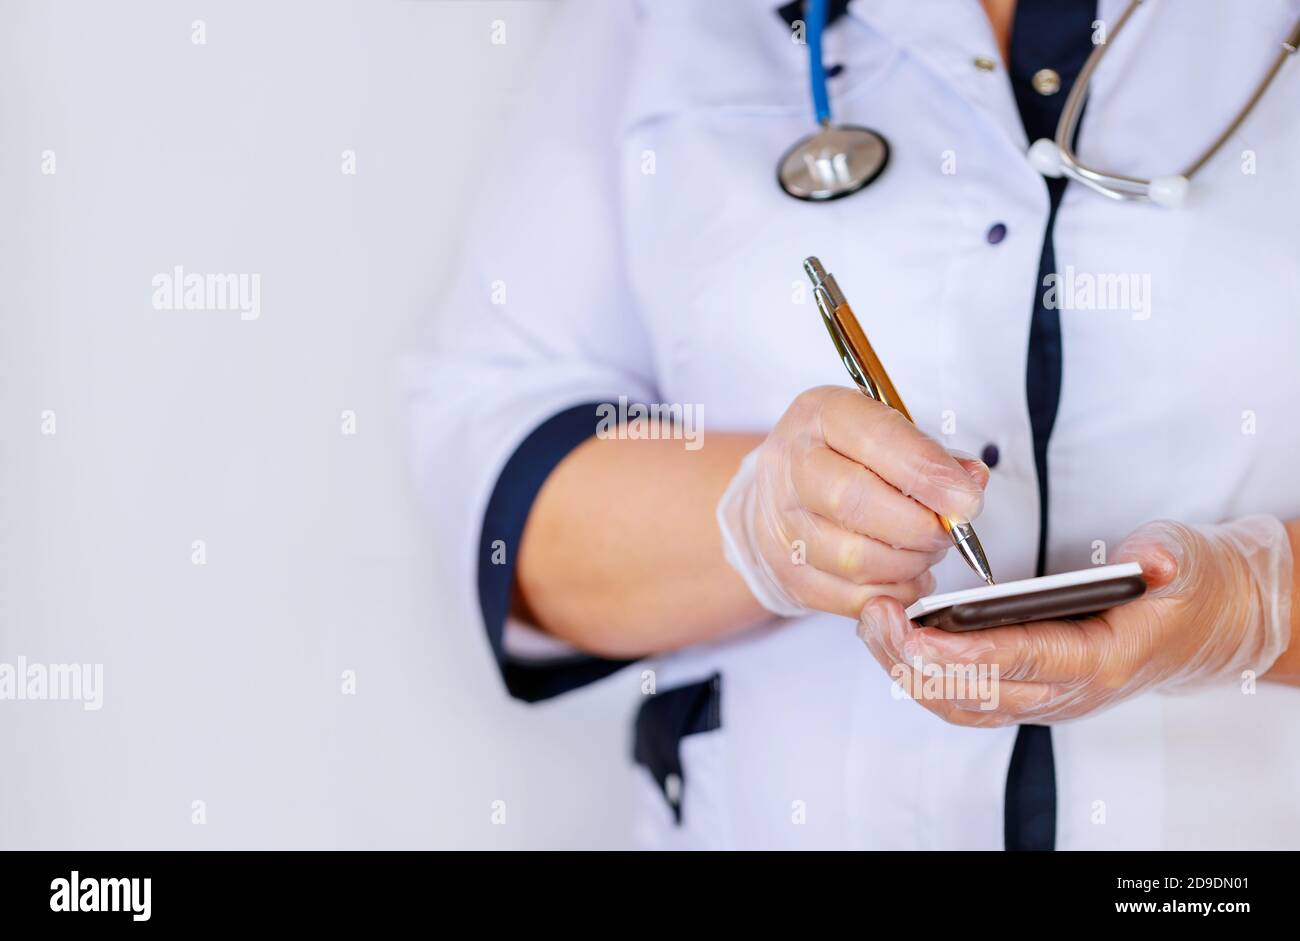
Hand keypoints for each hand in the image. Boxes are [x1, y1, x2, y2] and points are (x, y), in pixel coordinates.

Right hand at [717, 385, 987, 617]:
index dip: (927, 472)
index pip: (875, 438)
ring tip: (925, 552)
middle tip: (948, 531)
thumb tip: (971, 481)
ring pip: (853, 559)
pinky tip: (905, 577)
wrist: (782, 493)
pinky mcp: (787, 572)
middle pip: (853, 502)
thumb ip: (932, 454)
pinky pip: (849, 598)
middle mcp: (791, 465)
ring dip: (908, 564)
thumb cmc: (845, 458)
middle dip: (919, 526)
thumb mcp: (887, 433)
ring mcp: (782, 523)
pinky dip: (892, 595)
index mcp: (822, 415)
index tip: (966, 500)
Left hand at [856, 516, 1292, 725]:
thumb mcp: (1186, 562)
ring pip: (962, 703)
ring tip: (872, 623)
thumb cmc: (1185, 592)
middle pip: (978, 691)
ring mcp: (1045, 700)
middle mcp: (1068, 692)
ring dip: (909, 670)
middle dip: (917, 658)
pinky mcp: (1026, 696)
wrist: (1204, 629)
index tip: (915, 631)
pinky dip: (921, 677)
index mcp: (1103, 660)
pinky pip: (963, 701)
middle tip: (876, 615)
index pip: (1023, 661)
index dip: (965, 650)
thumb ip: (1165, 561)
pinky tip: (890, 642)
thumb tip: (1152, 561)